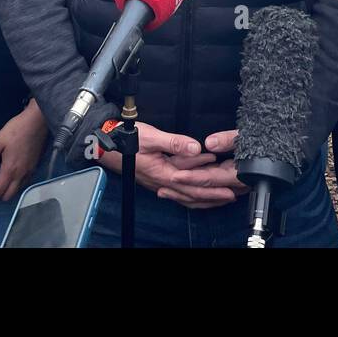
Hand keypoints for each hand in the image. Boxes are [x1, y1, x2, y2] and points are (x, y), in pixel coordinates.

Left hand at [0, 102, 47, 202]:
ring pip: (17, 190)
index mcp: (10, 169)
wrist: (38, 121)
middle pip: (8, 195)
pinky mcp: (35, 167)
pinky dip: (15, 185)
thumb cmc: (17, 129)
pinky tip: (10, 174)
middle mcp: (21, 174)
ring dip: (6, 190)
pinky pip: (24, 183)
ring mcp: (30, 171)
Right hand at [97, 122, 238, 208]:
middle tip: (230, 196)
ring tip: (218, 199)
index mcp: (163, 172)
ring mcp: (158, 183)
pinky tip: (194, 197)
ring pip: (184, 196)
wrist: (107, 146)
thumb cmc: (126, 140)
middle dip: (212, 196)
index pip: (192, 182)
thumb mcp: (151, 137)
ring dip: (202, 198)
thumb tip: (195, 148)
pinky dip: (189, 196)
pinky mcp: (156, 179)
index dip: (211, 185)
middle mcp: (162, 181)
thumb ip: (174, 143)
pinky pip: (177, 192)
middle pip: (191, 193)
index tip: (227, 187)